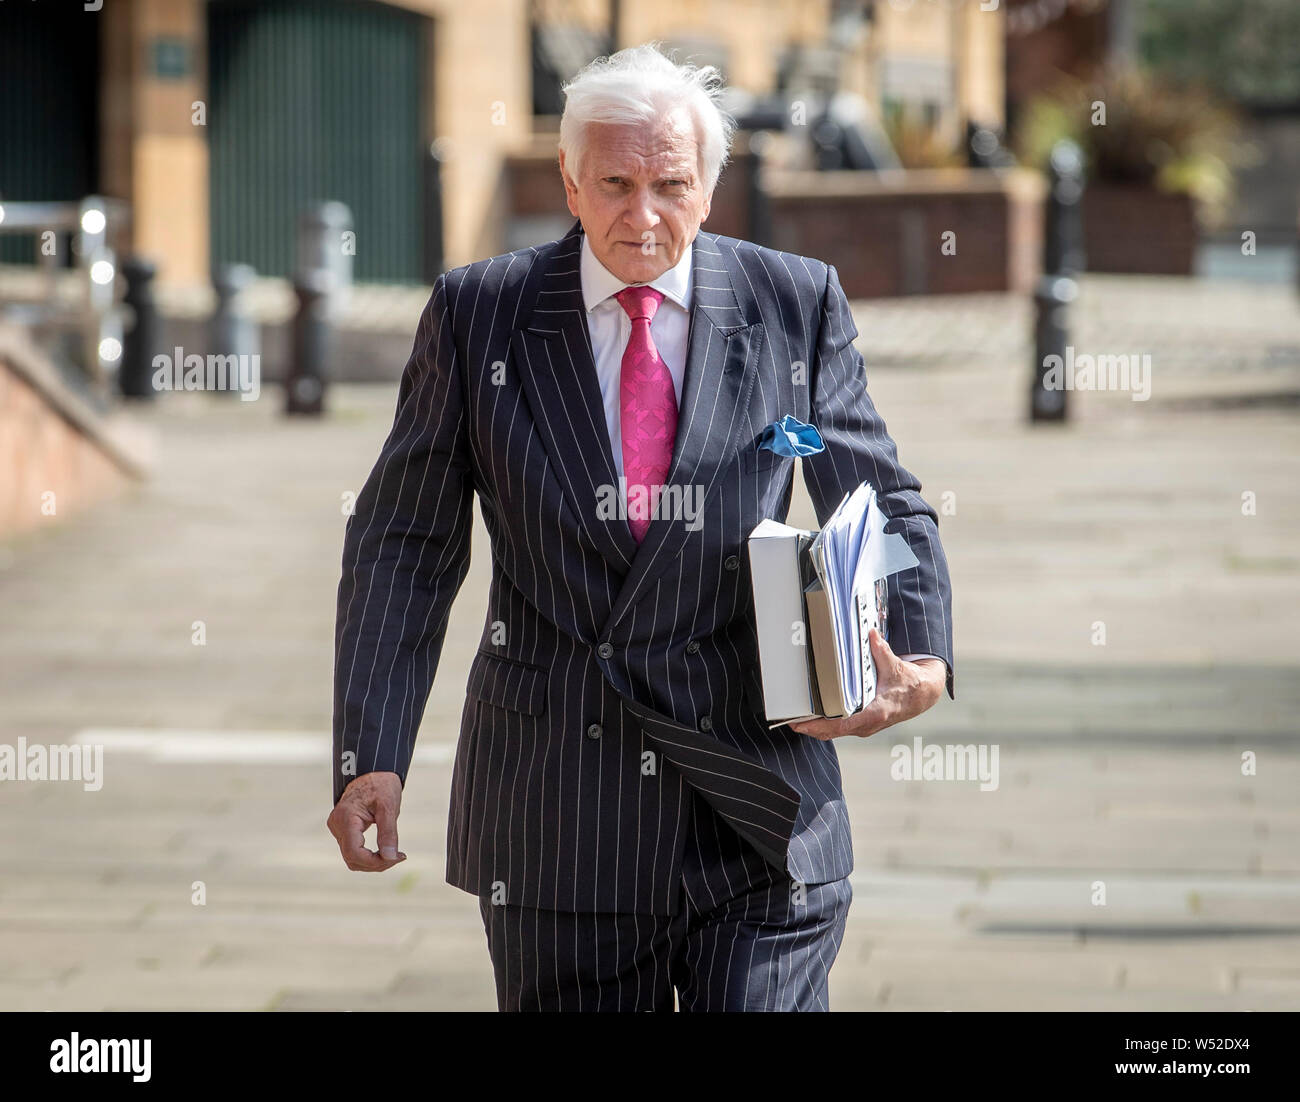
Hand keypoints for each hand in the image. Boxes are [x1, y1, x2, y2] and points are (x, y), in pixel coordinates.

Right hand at [326, 771, 407, 870]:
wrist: (372, 771)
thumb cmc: (381, 784)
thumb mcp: (389, 807)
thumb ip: (388, 833)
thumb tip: (391, 857)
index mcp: (346, 818)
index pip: (354, 853)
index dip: (374, 862)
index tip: (396, 858)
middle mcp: (337, 825)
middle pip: (352, 858)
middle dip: (376, 863)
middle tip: (399, 857)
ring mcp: (337, 828)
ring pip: (351, 857)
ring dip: (372, 861)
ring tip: (393, 855)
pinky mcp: (342, 829)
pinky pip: (352, 849)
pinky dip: (367, 854)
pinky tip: (384, 851)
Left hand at [790, 629, 944, 741]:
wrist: (920, 696)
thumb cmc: (908, 683)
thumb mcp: (895, 666)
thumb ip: (882, 651)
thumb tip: (872, 635)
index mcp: (875, 711)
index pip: (843, 724)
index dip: (821, 726)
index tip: (803, 724)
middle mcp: (868, 723)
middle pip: (834, 732)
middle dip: (811, 728)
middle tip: (792, 721)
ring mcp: (864, 726)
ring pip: (835, 732)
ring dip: (816, 728)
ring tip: (796, 720)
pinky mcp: (862, 724)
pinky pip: (839, 729)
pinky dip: (824, 726)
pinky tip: (812, 719)